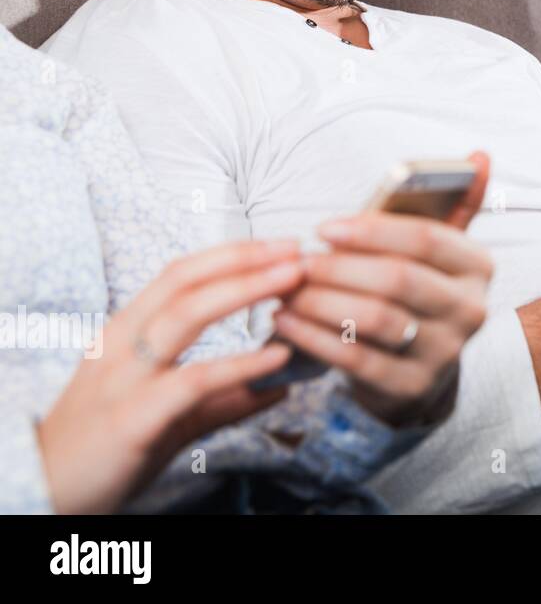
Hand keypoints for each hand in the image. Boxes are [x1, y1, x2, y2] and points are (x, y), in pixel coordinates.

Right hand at [37, 239, 303, 513]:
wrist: (45, 493)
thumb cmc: (106, 448)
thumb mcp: (168, 411)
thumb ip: (223, 396)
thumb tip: (280, 385)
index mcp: (125, 331)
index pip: (180, 273)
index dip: (232, 254)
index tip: (281, 245)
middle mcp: (120, 344)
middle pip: (184, 282)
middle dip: (245, 259)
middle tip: (297, 250)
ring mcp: (123, 378)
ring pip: (185, 316)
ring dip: (245, 290)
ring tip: (295, 280)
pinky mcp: (133, 418)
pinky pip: (192, 381)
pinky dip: (240, 365)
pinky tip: (279, 358)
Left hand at [274, 152, 491, 426]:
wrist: (424, 369)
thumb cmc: (419, 292)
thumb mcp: (440, 250)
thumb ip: (456, 203)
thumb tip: (479, 154)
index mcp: (477, 266)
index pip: (426, 239)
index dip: (372, 231)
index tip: (324, 228)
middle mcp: (470, 310)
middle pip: (398, 279)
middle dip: (339, 268)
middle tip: (297, 262)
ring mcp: (444, 352)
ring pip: (375, 319)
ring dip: (321, 302)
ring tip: (285, 290)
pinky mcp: (410, 387)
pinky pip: (355, 360)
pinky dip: (314, 338)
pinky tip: (285, 321)